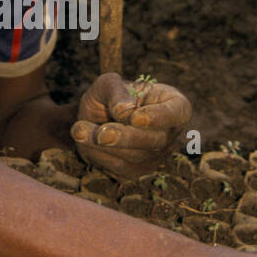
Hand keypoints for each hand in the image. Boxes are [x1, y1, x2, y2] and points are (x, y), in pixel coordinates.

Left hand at [70, 72, 191, 178]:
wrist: (95, 117)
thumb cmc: (109, 96)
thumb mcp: (108, 84)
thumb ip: (117, 92)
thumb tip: (124, 111)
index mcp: (173, 104)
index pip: (177, 113)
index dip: (158, 117)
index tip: (135, 117)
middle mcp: (170, 133)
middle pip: (155, 141)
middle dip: (125, 137)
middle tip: (102, 133)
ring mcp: (156, 155)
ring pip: (135, 158)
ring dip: (105, 147)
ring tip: (79, 130)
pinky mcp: (138, 171)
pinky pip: (121, 169)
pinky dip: (100, 156)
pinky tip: (85, 140)